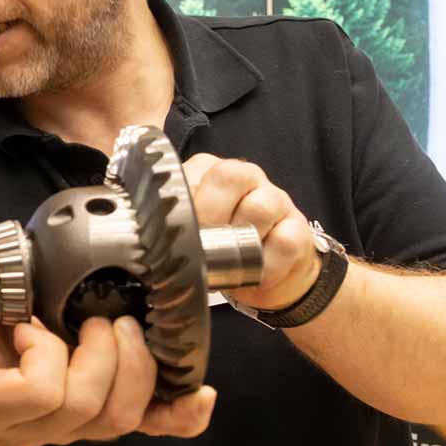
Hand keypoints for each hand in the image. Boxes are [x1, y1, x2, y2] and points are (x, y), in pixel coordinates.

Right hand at [0, 253, 215, 445]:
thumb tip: (25, 267)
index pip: (41, 390)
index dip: (46, 350)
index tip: (31, 324)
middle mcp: (30, 429)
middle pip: (89, 406)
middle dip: (103, 353)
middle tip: (95, 321)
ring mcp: (71, 432)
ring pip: (121, 419)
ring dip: (135, 368)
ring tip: (122, 331)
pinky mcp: (104, 425)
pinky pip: (152, 430)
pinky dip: (180, 416)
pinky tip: (199, 395)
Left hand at [182, 154, 319, 311]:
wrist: (266, 275)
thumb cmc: (221, 249)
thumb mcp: (194, 232)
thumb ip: (175, 222)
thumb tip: (146, 232)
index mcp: (212, 172)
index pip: (194, 169)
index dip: (182, 201)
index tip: (174, 230)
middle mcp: (247, 178)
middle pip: (229, 176)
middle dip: (210, 213)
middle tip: (202, 245)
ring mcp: (277, 200)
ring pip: (259, 206)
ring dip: (240, 241)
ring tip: (231, 264)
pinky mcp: (298, 228)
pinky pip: (284, 241)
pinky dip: (267, 265)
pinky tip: (257, 276)